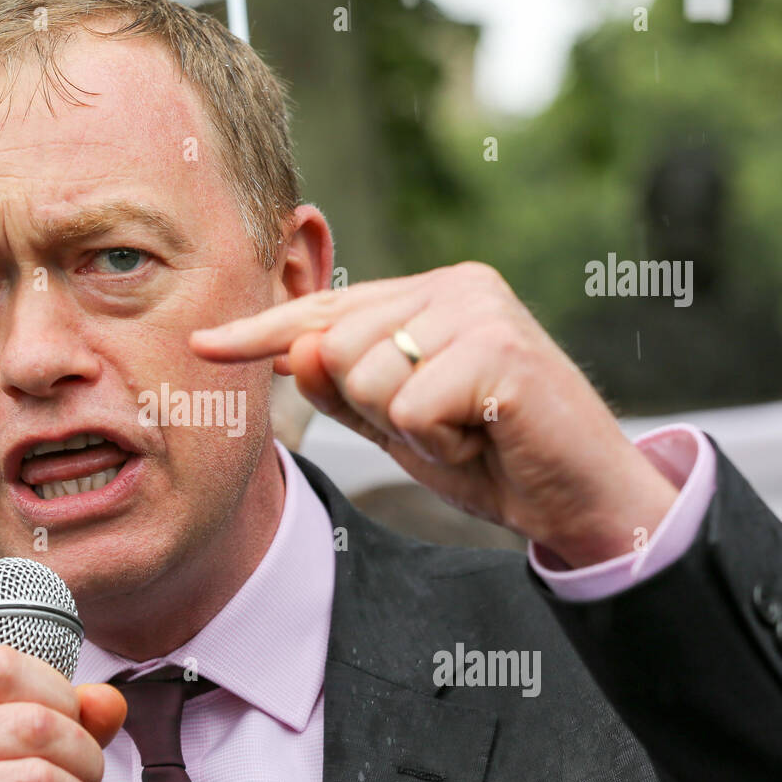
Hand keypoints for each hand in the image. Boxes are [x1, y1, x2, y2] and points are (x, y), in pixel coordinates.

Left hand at [191, 261, 678, 567]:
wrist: (579, 494)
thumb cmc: (489, 452)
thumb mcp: (398, 423)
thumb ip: (343, 388)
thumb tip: (294, 351)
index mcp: (429, 294)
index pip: (326, 310)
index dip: (261, 333)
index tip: (202, 345)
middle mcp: (454, 286)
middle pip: (334, 347)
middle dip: (372, 408)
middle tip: (440, 425)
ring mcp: (480, 310)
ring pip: (366, 375)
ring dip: (407, 427)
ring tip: (463, 428)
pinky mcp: (501, 348)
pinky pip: (410, 406)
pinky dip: (437, 441)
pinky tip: (483, 435)